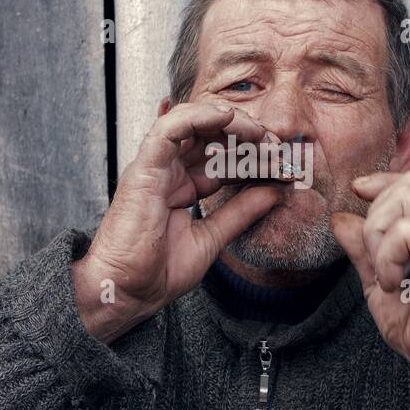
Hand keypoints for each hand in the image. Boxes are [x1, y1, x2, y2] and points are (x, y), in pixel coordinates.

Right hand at [71, 102, 279, 342]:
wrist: (125, 294)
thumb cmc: (156, 273)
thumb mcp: (212, 239)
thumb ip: (241, 213)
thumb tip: (274, 192)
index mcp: (183, 187)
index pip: (223, 159)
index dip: (255, 158)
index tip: (284, 165)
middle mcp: (169, 172)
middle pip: (211, 137)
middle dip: (247, 136)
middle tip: (277, 146)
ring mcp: (155, 168)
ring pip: (192, 122)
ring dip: (229, 121)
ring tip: (258, 131)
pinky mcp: (144, 169)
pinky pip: (169, 129)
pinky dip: (197, 116)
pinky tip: (226, 117)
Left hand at [330, 171, 409, 409]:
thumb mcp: (379, 284)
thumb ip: (363, 250)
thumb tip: (340, 218)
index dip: (382, 182)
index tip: (357, 191)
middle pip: (407, 184)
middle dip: (375, 217)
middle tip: (376, 262)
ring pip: (404, 198)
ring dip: (380, 236)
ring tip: (387, 274)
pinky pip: (405, 229)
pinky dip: (388, 256)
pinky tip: (394, 283)